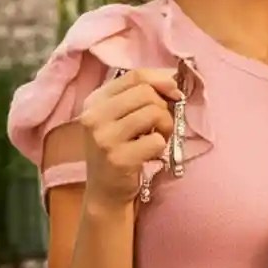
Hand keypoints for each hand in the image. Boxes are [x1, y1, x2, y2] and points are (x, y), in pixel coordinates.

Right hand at [76, 68, 180, 210]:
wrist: (105, 191)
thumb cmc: (118, 149)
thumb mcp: (118, 117)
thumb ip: (139, 94)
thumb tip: (172, 78)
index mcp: (94, 101)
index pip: (135, 75)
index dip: (161, 80)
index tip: (173, 93)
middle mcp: (94, 117)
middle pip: (147, 93)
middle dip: (163, 107)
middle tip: (159, 125)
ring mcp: (104, 138)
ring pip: (154, 113)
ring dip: (165, 127)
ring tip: (156, 138)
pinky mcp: (118, 159)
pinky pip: (157, 141)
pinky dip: (161, 147)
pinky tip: (149, 154)